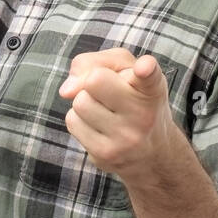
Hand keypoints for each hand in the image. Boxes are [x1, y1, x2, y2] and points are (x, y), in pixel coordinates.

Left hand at [57, 48, 177, 177]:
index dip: (145, 69)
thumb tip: (66, 90)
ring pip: (80, 102)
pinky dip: (80, 119)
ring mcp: (124, 138)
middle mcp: (143, 114)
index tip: (143, 68)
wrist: (151, 152)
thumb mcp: (125, 69)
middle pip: (94, 80)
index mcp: (152, 89)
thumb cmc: (133, 98)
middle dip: (93, 81)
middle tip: (108, 92)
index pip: (149, 76)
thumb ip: (95, 62)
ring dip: (86, 101)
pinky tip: (98, 126)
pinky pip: (72, 122)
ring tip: (105, 110)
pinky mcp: (104, 155)